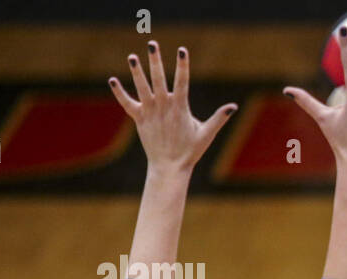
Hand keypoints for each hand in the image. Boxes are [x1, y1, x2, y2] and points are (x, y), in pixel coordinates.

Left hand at [108, 42, 235, 172]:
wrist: (170, 167)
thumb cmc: (190, 151)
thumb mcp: (206, 133)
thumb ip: (219, 118)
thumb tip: (233, 107)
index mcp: (180, 108)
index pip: (182, 81)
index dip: (182, 65)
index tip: (182, 50)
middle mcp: (163, 106)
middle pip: (158, 78)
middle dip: (155, 60)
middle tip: (152, 44)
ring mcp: (150, 112)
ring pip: (142, 87)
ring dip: (136, 71)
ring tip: (132, 57)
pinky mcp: (139, 119)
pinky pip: (127, 103)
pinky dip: (119, 93)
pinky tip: (112, 80)